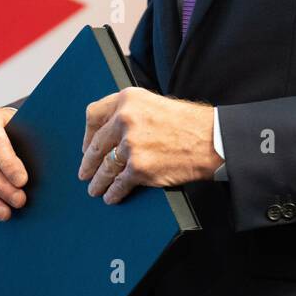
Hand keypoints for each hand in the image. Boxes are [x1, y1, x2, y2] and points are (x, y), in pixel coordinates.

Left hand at [78, 87, 220, 204]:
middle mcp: (125, 119)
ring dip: (98, 181)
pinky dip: (113, 193)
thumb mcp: (153, 104)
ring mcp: (131, 145)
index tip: (87, 146)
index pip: (93, 115)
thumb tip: (108, 133)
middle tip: (85, 172)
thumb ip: (129, 112)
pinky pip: (118, 184)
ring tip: (95, 189)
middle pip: (95, 146)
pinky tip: (111, 195)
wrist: (210, 140)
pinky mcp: (138, 168)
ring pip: (104, 168)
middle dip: (89, 163)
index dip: (87, 134)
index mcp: (127, 99)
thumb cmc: (187, 123)